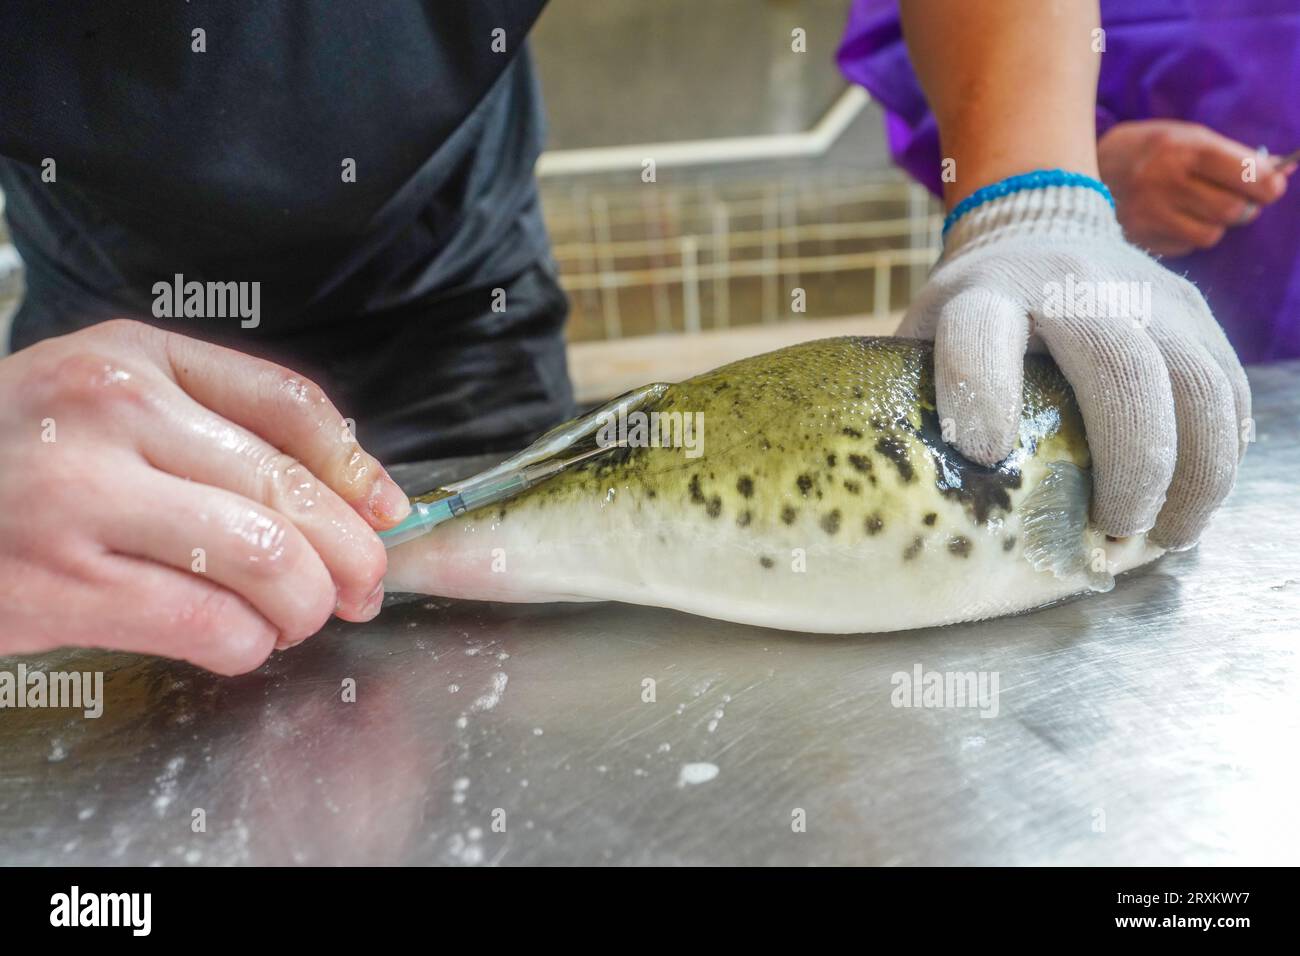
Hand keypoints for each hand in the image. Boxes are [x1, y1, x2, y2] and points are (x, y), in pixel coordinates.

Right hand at [0, 319, 408, 673]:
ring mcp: (82, 499)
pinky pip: (205, 623)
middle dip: (350, 554)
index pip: (290, 406)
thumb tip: (353, 485)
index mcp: (136, 357)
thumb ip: (222, 420)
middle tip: (362, 588)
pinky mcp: (58, 586)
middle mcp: (113, 413)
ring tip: (297, 617)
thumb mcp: (109, 398)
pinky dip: (246, 644)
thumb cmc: (17, 456)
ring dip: (303, 605)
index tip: (388, 513)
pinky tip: (240, 642)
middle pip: (287, 490)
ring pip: (260, 558)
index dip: (360, 470)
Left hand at [900, 184, 1250, 549]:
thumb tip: (908, 501)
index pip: (979, 331)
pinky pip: (1226, 386)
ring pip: (1197, 381)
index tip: (982, 453)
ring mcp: (1144, 292)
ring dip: (1194, 472)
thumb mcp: (925, 337)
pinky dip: (1221, 451)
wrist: (1038, 232)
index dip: (980, 389)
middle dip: (1130, 463)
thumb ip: (916, 397)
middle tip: (1113, 531)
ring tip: (1167, 535)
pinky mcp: (1193, 312)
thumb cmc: (973, 312)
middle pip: (1120, 367)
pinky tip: (1194, 500)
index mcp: (986, 293)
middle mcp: (1071, 283)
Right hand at [1099, 120, 1290, 256]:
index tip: (1273, 188)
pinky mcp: (1136, 238)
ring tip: (1198, 209)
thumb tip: (1281, 172)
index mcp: (1182, 150)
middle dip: (1244, 208)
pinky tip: (1172, 220)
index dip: (1268, 185)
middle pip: (1233, 210)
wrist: (1079, 170)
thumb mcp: (1186, 137)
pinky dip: (1187, 236)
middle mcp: (1164, 182)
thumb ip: (1231, 156)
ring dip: (1214, 225)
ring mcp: (1148, 214)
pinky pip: (1184, 247)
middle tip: (1237, 201)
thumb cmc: (1146, 150)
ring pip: (1210, 235)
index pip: (1245, 174)